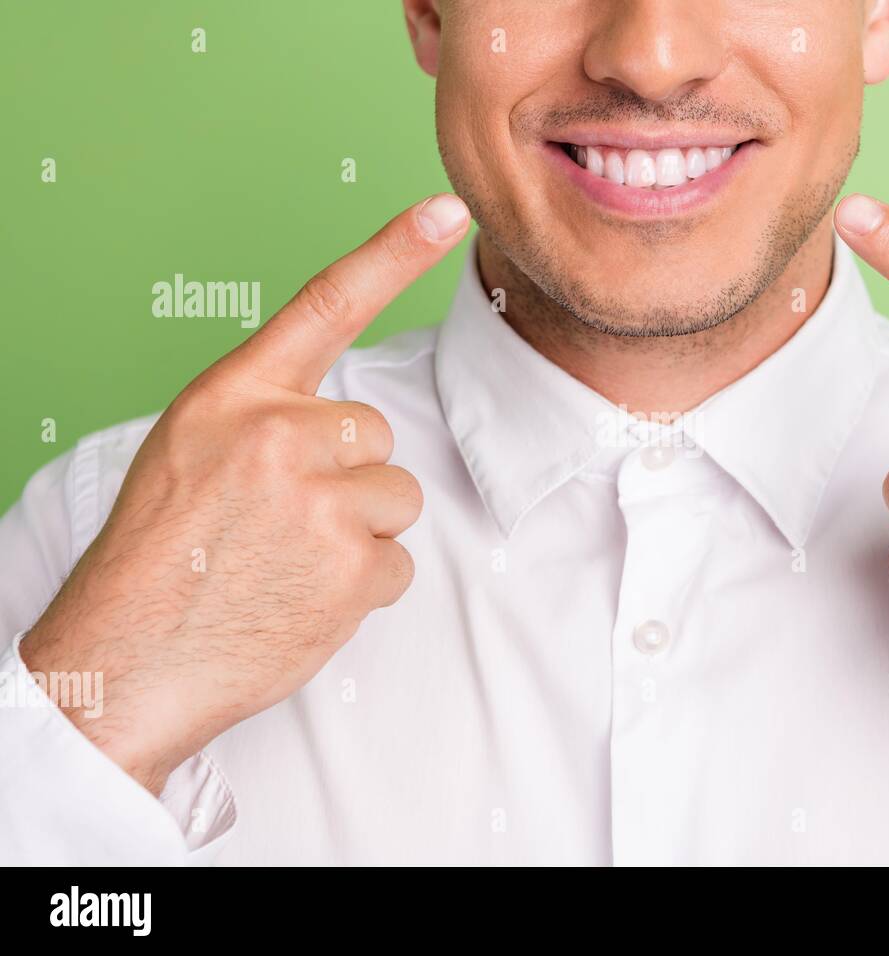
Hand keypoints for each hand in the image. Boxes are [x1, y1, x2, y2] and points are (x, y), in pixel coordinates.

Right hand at [21, 195, 471, 793]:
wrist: (124, 662)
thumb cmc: (160, 559)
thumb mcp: (190, 454)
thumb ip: (264, 421)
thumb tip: (347, 430)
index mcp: (232, 396)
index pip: (325, 304)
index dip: (393, 252)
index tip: (446, 209)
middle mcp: (279, 433)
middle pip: (377, 436)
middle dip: (348, 481)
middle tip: (282, 525)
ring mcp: (319, 500)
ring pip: (397, 498)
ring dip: (361, 534)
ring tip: (290, 564)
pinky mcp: (352, 567)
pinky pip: (398, 562)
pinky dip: (364, 587)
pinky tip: (304, 601)